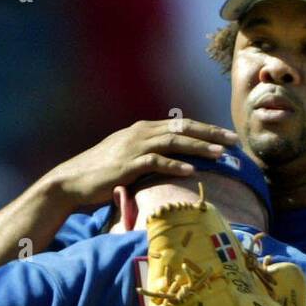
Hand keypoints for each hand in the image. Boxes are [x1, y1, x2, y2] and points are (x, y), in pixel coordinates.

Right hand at [46, 119, 238, 206]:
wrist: (72, 181)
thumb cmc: (101, 173)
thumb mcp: (129, 158)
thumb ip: (150, 155)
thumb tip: (173, 162)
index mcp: (143, 129)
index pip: (181, 125)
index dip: (206, 129)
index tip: (227, 136)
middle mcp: (141, 133)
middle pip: (183, 128)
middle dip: (210, 133)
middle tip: (234, 141)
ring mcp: (134, 147)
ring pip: (173, 142)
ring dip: (198, 147)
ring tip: (220, 154)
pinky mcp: (127, 165)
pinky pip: (156, 162)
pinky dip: (175, 165)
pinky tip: (191, 170)